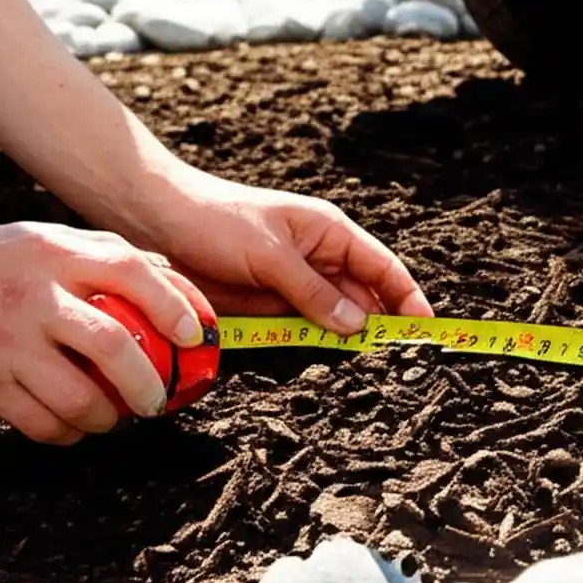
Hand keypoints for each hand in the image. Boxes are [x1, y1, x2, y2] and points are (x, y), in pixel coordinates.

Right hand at [0, 222, 211, 444]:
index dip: (173, 303)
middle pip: (112, 345)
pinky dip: (68, 432)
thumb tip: (173, 279)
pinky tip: (71, 423)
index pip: (128, 270)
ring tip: (113, 415)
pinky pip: (43, 424)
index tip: (194, 334)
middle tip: (158, 399)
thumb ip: (104, 255)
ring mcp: (6, 344)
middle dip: (148, 383)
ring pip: (80, 398)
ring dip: (109, 418)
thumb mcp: (44, 242)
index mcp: (54, 255)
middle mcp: (32, 298)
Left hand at [129, 170, 432, 332]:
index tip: (425, 327)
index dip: (408, 296)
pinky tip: (328, 357)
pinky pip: (307, 329)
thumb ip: (314, 293)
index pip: (383, 267)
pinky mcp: (274, 305)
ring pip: (338, 318)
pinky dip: (318, 344)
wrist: (157, 221)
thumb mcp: (270, 256)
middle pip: (366, 297)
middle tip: (397, 356)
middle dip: (382, 324)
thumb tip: (358, 326)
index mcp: (330, 233)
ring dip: (350, 339)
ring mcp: (298, 284)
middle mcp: (321, 258)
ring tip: (368, 361)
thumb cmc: (216, 221)